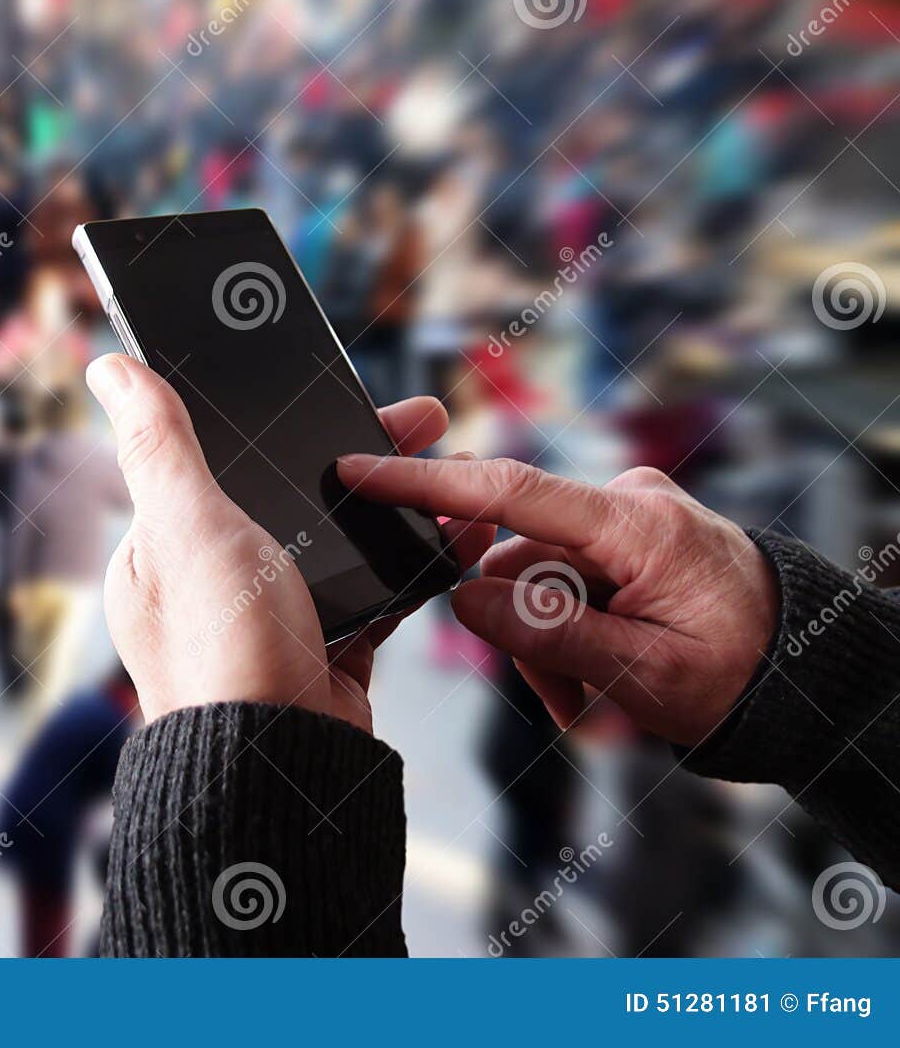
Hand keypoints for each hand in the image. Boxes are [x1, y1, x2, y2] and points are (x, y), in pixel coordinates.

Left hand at [85, 354, 493, 732]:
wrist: (282, 769)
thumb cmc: (222, 653)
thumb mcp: (187, 527)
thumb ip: (158, 446)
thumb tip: (109, 368)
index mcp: (158, 552)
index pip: (213, 462)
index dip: (272, 420)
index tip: (331, 386)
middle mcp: (209, 586)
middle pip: (287, 494)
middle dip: (358, 455)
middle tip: (420, 420)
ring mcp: (269, 620)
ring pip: (337, 539)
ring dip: (395, 502)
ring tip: (451, 469)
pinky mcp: (324, 653)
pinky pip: (374, 593)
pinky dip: (413, 562)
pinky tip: (452, 534)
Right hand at [336, 455, 778, 745]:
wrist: (805, 677)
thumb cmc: (744, 679)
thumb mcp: (647, 678)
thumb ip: (549, 634)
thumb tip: (463, 597)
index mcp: (638, 526)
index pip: (509, 491)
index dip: (425, 482)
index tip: (360, 468)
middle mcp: (630, 504)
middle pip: (516, 557)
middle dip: (521, 627)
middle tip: (564, 694)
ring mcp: (629, 517)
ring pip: (533, 576)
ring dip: (544, 640)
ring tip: (591, 697)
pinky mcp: (627, 536)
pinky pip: (561, 576)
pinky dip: (563, 627)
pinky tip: (595, 671)